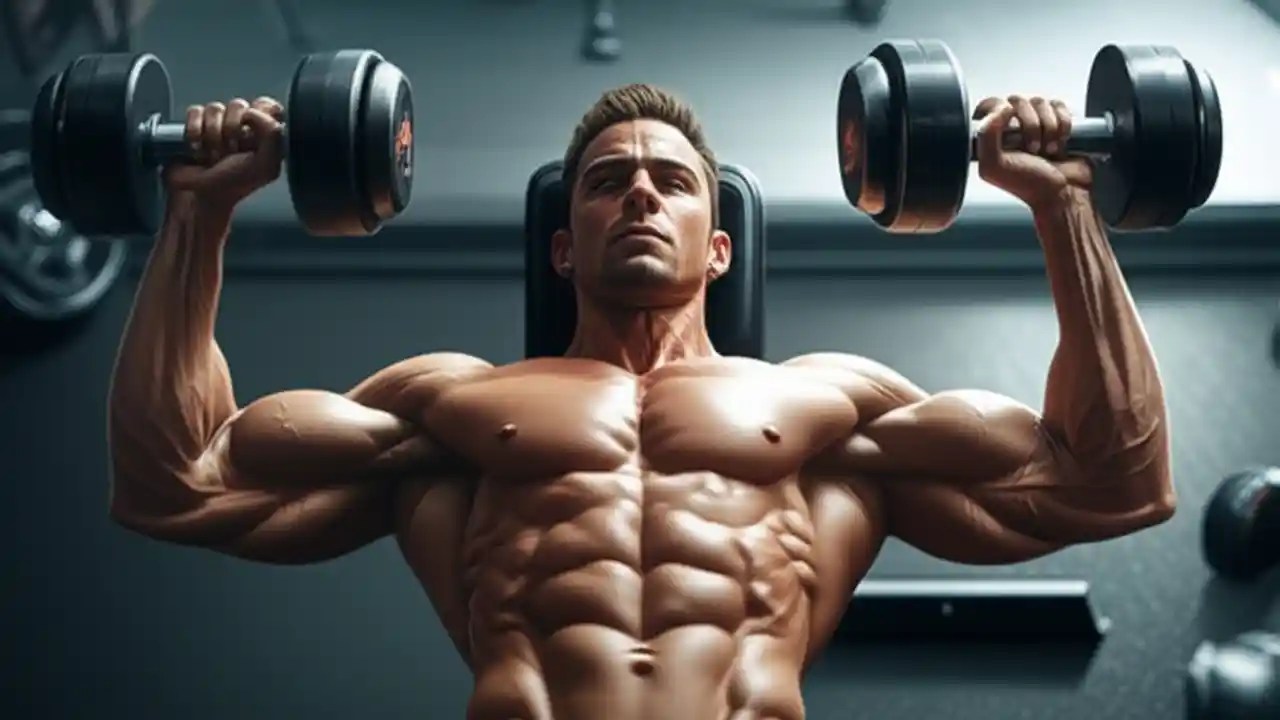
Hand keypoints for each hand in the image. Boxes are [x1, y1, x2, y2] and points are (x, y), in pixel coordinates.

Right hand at [165, 97, 284, 208]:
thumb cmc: (234, 185)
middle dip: (232, 131)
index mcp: (264, 135)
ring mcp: (218, 124)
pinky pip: (195, 111)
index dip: (258, 114)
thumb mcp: (265, 166)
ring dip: (212, 135)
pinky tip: (197, 149)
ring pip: (215, 108)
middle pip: (238, 105)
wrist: (200, 197)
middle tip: (230, 152)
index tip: (252, 133)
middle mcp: (242, 126)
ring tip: (213, 155)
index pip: (267, 105)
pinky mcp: (195, 124)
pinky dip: (195, 131)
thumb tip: (254, 111)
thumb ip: (272, 136)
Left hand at [973, 95, 1092, 210]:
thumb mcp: (994, 166)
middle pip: (1018, 101)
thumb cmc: (1029, 185)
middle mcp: (1012, 127)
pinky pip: (1059, 106)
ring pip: (1040, 102)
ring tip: (1047, 150)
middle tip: (1033, 149)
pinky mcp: (1058, 121)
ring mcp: (1036, 123)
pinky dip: (1063, 124)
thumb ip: (986, 135)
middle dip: (1030, 125)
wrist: (1063, 192)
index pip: (989, 104)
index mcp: (992, 136)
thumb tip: (1002, 107)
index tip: (1011, 126)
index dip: (1001, 110)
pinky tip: (1060, 143)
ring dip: (1048, 128)